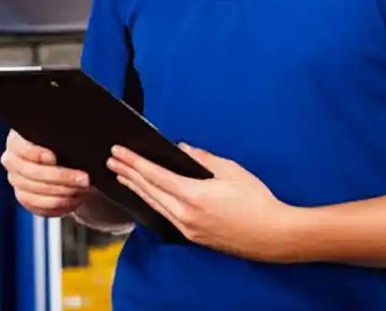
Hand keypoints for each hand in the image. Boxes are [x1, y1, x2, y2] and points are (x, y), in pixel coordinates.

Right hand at [1, 129, 92, 217]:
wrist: (67, 164)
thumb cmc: (65, 146)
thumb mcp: (63, 138)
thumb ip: (61, 140)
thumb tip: (72, 145)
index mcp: (17, 140)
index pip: (20, 148)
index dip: (36, 154)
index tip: (54, 158)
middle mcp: (12, 161)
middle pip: (31, 173)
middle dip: (61, 177)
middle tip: (84, 179)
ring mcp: (16, 181)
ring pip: (35, 193)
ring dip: (63, 193)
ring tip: (83, 189)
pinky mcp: (24, 199)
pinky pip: (39, 207)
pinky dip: (60, 206)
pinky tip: (75, 200)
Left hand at [108, 143, 297, 262]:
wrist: (274, 235)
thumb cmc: (257, 201)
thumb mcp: (231, 171)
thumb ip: (202, 158)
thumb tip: (181, 148)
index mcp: (193, 196)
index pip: (154, 175)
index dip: (134, 162)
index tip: (118, 152)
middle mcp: (185, 215)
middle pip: (148, 191)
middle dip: (128, 173)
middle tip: (111, 160)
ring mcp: (188, 228)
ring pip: (154, 205)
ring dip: (136, 188)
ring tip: (121, 175)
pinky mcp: (193, 236)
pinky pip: (164, 216)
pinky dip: (151, 202)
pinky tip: (146, 195)